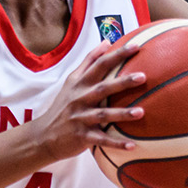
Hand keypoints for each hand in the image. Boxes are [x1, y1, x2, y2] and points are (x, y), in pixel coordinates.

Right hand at [19, 40, 147, 162]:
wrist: (44, 135)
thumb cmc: (63, 105)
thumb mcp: (72, 81)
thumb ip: (89, 61)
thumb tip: (107, 41)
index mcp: (80, 83)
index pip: (99, 64)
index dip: (117, 54)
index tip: (136, 46)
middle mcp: (80, 99)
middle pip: (103, 88)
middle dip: (123, 82)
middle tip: (144, 77)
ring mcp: (81, 118)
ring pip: (103, 115)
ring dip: (122, 114)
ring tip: (141, 112)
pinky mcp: (82, 137)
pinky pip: (101, 140)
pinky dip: (116, 143)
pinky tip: (132, 145)